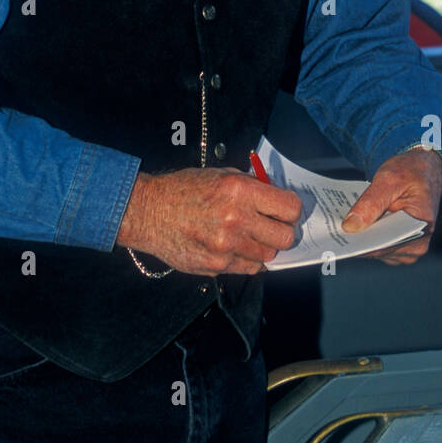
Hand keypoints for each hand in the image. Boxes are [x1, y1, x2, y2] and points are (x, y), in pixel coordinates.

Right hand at [116, 167, 302, 275]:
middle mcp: (237, 219)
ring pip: (268, 257)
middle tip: (272, 227)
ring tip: (248, 236)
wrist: (149, 212)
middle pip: (285, 238)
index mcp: (240, 191)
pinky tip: (235, 248)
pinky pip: (248, 268)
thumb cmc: (183, 189)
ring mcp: (227, 247)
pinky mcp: (217, 266)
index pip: (290, 208)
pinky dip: (247, 260)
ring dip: (263, 247)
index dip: (291, 211)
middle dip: (282, 232)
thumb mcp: (220, 174)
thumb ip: (251, 185)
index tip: (286, 211)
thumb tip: (275, 197)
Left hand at [340, 147, 441, 265]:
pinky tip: (351, 223)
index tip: (338, 238)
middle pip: (378, 250)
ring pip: (374, 250)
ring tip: (339, 225)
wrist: (422, 169)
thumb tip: (351, 226)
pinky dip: (364, 235)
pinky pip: (376, 244)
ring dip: (358, 238)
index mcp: (419, 230)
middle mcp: (415, 246)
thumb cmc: (411, 172)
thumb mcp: (390, 179)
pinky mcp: (397, 244)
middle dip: (355, 240)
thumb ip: (371, 203)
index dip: (359, 243)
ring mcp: (406, 248)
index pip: (384, 245)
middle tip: (331, 231)